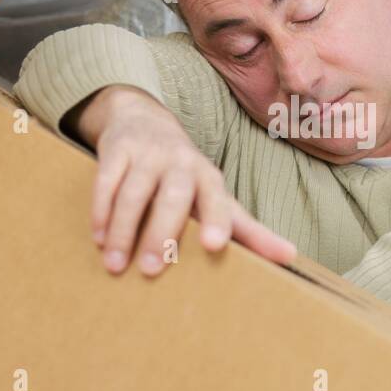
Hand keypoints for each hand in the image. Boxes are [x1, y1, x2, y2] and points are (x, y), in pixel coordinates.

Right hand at [74, 85, 296, 276]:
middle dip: (161, 233)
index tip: (213, 246)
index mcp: (210, 178)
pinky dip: (101, 209)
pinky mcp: (116, 150)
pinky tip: (98, 237)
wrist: (144, 121)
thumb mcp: (218, 198)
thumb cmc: (187, 177)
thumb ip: (250, 230)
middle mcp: (181, 163)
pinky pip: (107, 180)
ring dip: (123, 229)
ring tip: (115, 264)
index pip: (217, 200)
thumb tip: (292, 256)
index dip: (217, 220)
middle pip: (173, 197)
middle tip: (150, 270)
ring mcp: (147, 154)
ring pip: (134, 192)